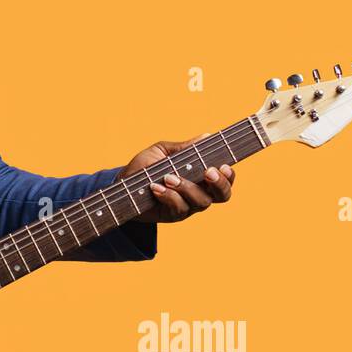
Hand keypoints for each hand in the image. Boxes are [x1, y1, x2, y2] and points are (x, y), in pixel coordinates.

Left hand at [116, 133, 235, 223]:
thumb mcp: (163, 151)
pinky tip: (155, 187)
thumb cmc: (145, 166)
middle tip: (208, 173)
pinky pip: (178, 208)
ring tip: (168, 177)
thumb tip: (207, 136)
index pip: (225, 178)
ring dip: (187, 187)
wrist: (122, 185)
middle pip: (223, 195)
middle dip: (219, 184)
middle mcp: (199, 193)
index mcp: (201, 176)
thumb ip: (184, 148)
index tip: (223, 165)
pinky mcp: (173, 215)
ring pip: (201, 202)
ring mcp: (188, 206)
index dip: (229, 175)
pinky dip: (168, 196)